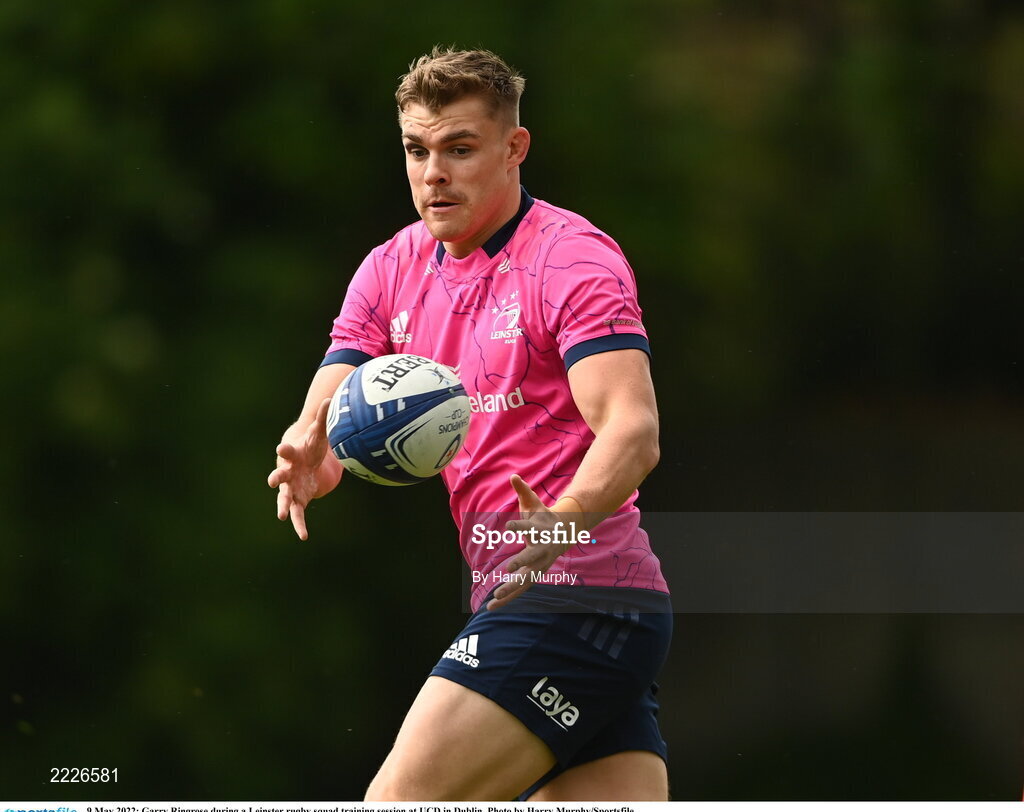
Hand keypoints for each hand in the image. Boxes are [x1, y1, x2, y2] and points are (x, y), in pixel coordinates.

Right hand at [267, 398, 334, 539]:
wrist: (304, 461)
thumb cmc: (311, 446)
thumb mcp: (318, 433)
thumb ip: (323, 418)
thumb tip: (331, 399)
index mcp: (292, 455)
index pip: (287, 451)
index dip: (284, 450)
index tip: (281, 448)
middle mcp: (287, 473)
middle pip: (279, 475)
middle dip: (275, 478)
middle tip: (272, 481)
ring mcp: (290, 488)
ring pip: (284, 498)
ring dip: (283, 506)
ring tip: (280, 515)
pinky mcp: (297, 500)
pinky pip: (297, 514)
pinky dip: (299, 525)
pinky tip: (303, 536)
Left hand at [486, 475, 576, 609]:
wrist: (564, 533)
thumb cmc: (544, 518)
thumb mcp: (534, 504)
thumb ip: (523, 491)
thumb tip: (513, 476)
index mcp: (539, 531)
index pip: (528, 528)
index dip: (519, 525)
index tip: (508, 524)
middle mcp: (540, 550)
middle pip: (531, 558)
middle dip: (520, 563)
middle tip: (508, 568)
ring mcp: (539, 565)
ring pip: (525, 580)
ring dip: (511, 589)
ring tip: (494, 598)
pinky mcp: (534, 575)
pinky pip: (520, 590)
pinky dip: (507, 599)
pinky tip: (491, 607)